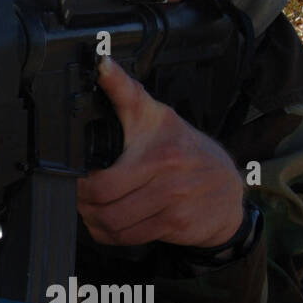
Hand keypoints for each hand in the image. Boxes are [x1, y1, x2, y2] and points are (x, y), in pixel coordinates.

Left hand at [77, 56, 244, 247]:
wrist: (229, 184)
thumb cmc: (185, 147)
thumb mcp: (157, 115)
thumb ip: (125, 91)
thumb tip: (101, 64)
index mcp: (158, 152)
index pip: (104, 180)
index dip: (80, 185)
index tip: (72, 178)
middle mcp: (169, 179)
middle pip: (105, 204)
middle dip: (83, 204)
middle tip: (78, 197)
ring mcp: (175, 205)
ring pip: (116, 225)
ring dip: (94, 222)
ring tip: (90, 211)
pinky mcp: (179, 226)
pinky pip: (131, 237)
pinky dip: (112, 235)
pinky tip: (108, 225)